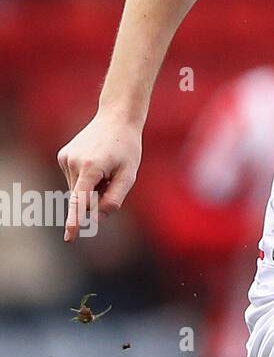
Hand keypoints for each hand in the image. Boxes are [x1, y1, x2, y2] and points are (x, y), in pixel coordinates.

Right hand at [57, 112, 142, 241]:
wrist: (116, 119)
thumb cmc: (127, 148)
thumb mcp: (129, 176)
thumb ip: (114, 199)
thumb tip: (96, 218)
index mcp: (90, 168)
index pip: (81, 201)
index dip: (76, 221)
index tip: (69, 237)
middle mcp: (73, 162)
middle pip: (83, 198)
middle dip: (97, 197)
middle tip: (113, 177)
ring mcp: (65, 158)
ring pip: (78, 191)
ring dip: (92, 188)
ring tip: (105, 167)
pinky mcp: (62, 156)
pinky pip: (75, 180)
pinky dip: (86, 179)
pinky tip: (97, 163)